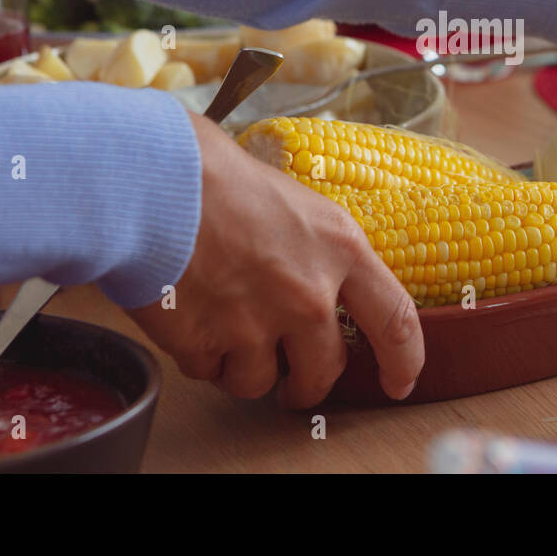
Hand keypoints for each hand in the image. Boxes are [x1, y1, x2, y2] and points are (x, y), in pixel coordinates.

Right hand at [128, 113, 423, 407]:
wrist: (151, 179)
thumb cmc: (214, 173)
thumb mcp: (294, 199)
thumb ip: (317, 247)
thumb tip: (320, 273)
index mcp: (341, 248)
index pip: (396, 321)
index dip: (404, 361)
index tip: (399, 381)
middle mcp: (308, 294)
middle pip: (326, 370)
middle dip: (308, 382)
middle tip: (292, 380)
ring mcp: (257, 324)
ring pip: (261, 382)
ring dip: (244, 367)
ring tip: (223, 328)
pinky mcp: (207, 343)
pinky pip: (210, 371)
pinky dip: (200, 354)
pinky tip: (189, 314)